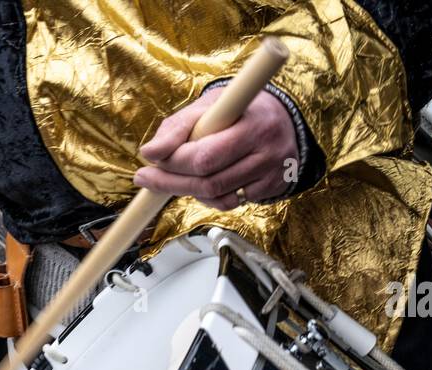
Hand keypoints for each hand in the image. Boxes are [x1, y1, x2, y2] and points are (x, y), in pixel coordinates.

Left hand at [135, 86, 298, 209]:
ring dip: (187, 191)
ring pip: (217, 196)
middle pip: (209, 180)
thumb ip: (178, 126)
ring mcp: (271, 172)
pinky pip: (230, 202)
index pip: (205, 154)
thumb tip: (150, 152)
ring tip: (173, 179)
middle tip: (148, 178)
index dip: (173, 161)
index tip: (150, 159)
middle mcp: (267, 149)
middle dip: (172, 181)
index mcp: (252, 122)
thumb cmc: (238, 110)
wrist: (283, 120)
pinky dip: (208, 197)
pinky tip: (200, 184)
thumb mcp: (210, 106)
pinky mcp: (272, 188)